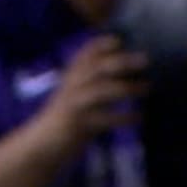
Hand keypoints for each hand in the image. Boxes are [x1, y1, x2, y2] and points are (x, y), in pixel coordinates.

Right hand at [34, 36, 148, 150]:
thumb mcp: (75, 94)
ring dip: (126, 88)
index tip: (120, 41)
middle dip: (121, 61)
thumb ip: (93, 81)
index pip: (84, 54)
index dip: (101, 45)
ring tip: (146, 89)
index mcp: (71, 78)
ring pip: (100, 91)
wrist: (40, 145)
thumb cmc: (64, 119)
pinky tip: (139, 118)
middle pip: (95, 68)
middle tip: (145, 60)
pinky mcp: (78, 125)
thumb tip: (127, 67)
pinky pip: (104, 118)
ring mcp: (74, 106)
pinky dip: (124, 117)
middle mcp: (71, 88)